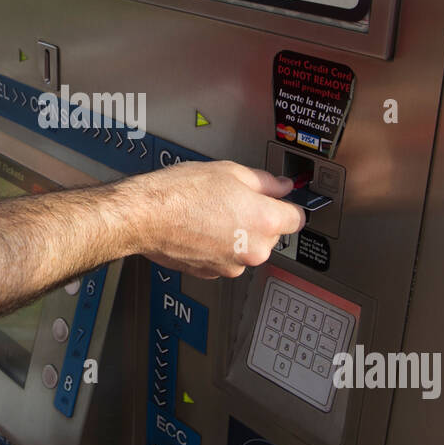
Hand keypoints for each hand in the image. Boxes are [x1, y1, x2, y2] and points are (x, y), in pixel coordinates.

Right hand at [125, 160, 305, 278]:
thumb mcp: (231, 171)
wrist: (146, 216)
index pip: (297, 218)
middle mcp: (253, 250)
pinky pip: (226, 258)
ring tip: (212, 213)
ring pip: (247, 248)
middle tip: (234, 200)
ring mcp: (232, 266)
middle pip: (271, 235)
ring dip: (237, 235)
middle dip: (258, 219)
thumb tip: (281, 186)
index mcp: (265, 222)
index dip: (286, 205)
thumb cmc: (181, 192)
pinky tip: (201, 228)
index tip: (279, 200)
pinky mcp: (212, 273)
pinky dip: (218, 246)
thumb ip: (265, 181)